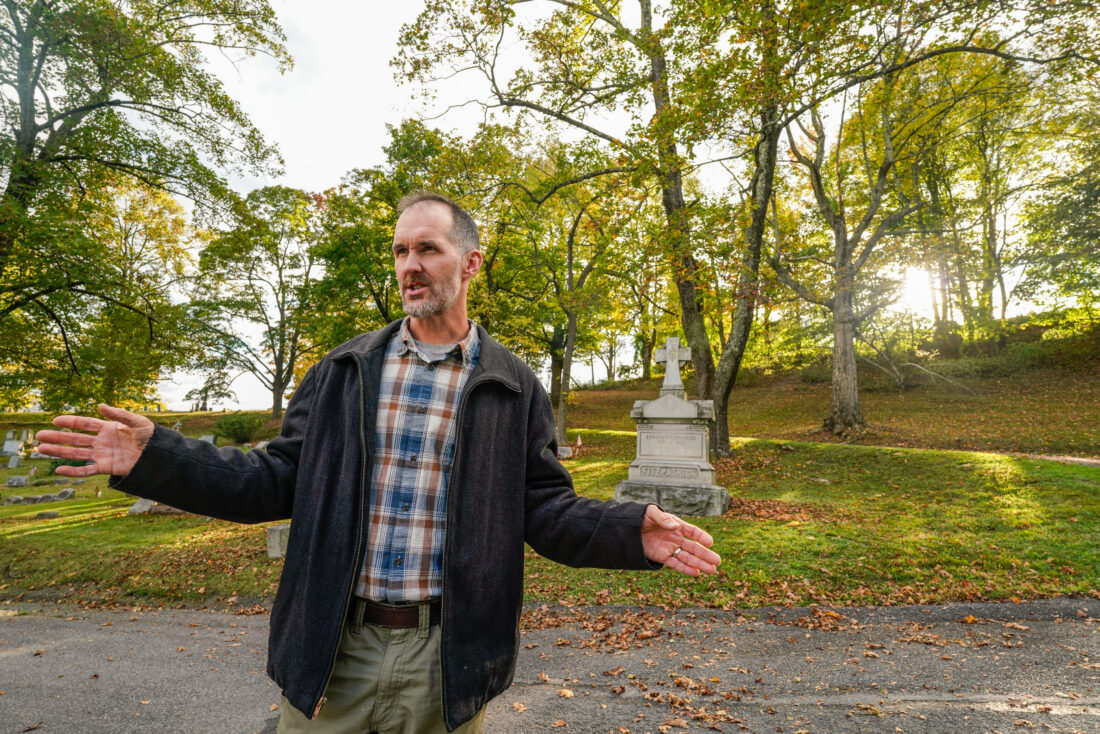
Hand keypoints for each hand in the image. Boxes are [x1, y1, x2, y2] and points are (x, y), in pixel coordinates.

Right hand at [34, 404, 154, 477]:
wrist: (158, 456)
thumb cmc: (150, 437)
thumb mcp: (137, 422)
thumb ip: (118, 414)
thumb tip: (99, 405)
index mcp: (108, 428)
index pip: (84, 424)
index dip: (70, 422)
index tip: (55, 420)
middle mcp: (101, 441)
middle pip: (75, 439)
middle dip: (57, 437)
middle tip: (39, 436)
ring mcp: (102, 455)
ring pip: (76, 453)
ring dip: (58, 452)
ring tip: (40, 449)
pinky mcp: (106, 468)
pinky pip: (86, 470)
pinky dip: (73, 471)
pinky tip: (59, 469)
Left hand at [641, 505, 720, 576]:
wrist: (627, 528)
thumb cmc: (641, 517)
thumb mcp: (651, 513)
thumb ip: (663, 519)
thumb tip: (675, 526)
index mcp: (676, 525)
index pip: (692, 531)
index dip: (702, 536)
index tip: (710, 543)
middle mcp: (675, 537)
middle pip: (694, 547)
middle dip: (706, 555)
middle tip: (718, 562)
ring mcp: (669, 548)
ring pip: (688, 558)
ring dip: (700, 564)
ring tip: (712, 571)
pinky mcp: (661, 557)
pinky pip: (676, 564)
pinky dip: (685, 569)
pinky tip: (696, 573)